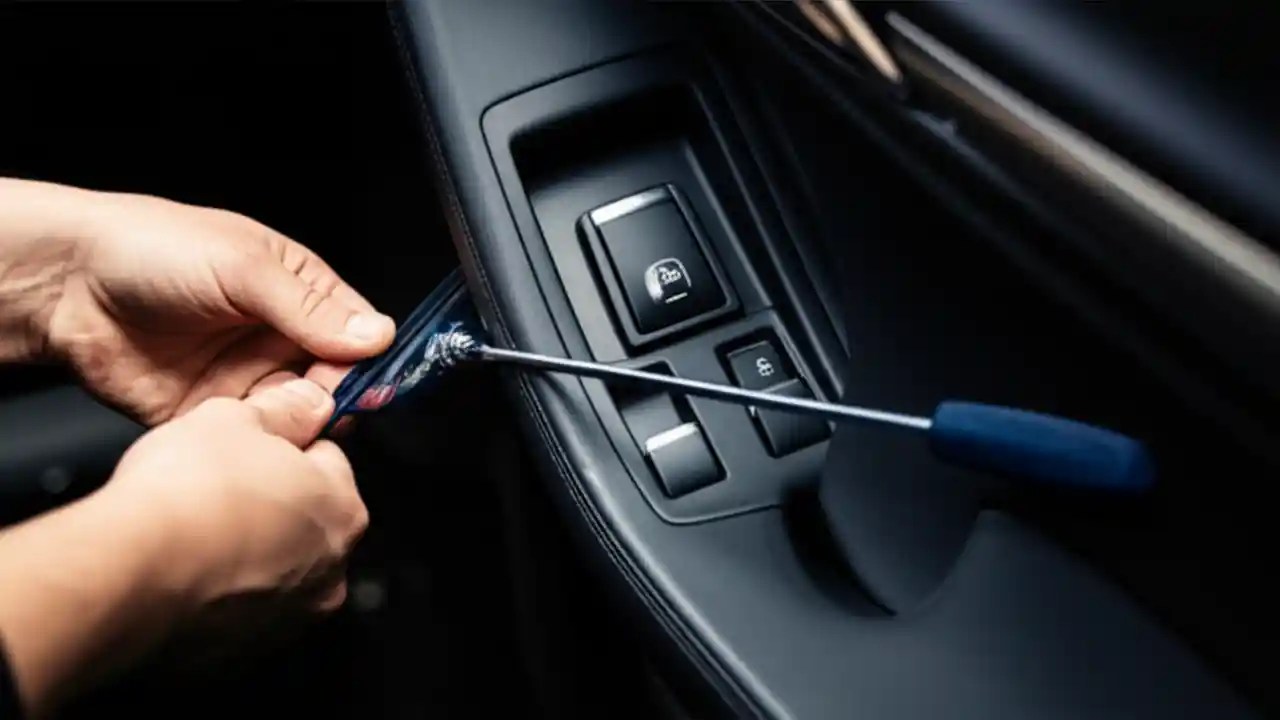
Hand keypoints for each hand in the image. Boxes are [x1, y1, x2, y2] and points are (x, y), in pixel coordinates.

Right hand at [0, 376, 366, 716]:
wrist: (129, 571)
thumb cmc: (187, 493)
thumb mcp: (235, 417)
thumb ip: (283, 408)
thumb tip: (306, 402)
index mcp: (344, 511)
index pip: (329, 462)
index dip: (286, 446)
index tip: (253, 445)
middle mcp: (329, 571)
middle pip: (305, 519)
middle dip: (270, 500)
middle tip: (216, 484)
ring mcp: (287, 618)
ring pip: (274, 567)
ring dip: (245, 548)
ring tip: (193, 527)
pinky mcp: (241, 652)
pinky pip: (237, 610)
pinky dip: (219, 592)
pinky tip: (183, 570)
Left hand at [2, 178, 394, 424]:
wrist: (66, 286)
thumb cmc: (152, 250)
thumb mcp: (242, 266)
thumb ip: (309, 307)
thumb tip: (375, 336)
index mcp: (299, 292)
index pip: (357, 333)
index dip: (369, 360)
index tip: (370, 383)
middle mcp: (279, 338)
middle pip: (336, 381)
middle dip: (337, 397)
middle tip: (324, 403)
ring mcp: (247, 378)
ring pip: (300, 416)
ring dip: (301, 424)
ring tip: (287, 419)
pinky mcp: (214, 416)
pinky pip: (253, 441)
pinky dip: (261, 446)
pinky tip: (256, 438)